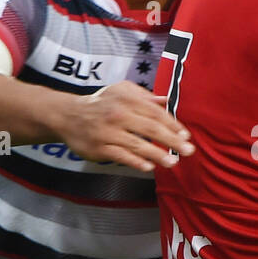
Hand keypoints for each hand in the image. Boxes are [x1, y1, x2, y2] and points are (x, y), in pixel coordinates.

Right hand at [57, 82, 195, 171]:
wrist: (68, 116)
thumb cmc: (101, 103)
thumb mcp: (121, 91)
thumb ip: (144, 96)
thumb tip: (166, 100)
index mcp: (128, 100)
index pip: (155, 113)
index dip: (172, 124)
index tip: (186, 135)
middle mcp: (119, 115)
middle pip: (150, 129)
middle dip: (172, 140)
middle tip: (189, 150)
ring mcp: (109, 133)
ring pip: (137, 145)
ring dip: (157, 154)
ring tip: (173, 162)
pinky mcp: (100, 148)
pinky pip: (121, 156)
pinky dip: (135, 162)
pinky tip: (149, 166)